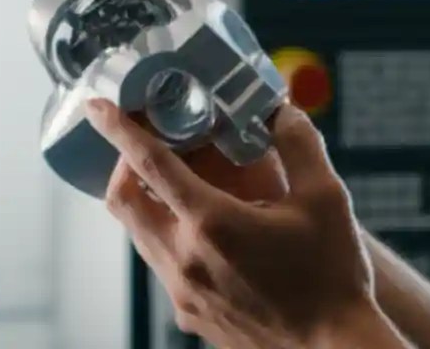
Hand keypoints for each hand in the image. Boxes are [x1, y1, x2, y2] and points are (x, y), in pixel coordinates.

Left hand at [85, 100, 378, 348]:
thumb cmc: (332, 276)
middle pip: (123, 202)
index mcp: (211, 223)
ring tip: (177, 183)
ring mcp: (183, 292)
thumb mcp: (326, 197)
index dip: (117, 128)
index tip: (96, 105)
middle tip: (145, 143)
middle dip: (123, 165)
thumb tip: (280, 110)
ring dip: (146, 201)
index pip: (147, 163)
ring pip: (139, 235)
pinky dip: (167, 234)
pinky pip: (161, 265)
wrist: (333, 348)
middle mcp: (184, 259)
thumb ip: (298, 143)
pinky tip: (204, 230)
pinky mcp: (190, 314)